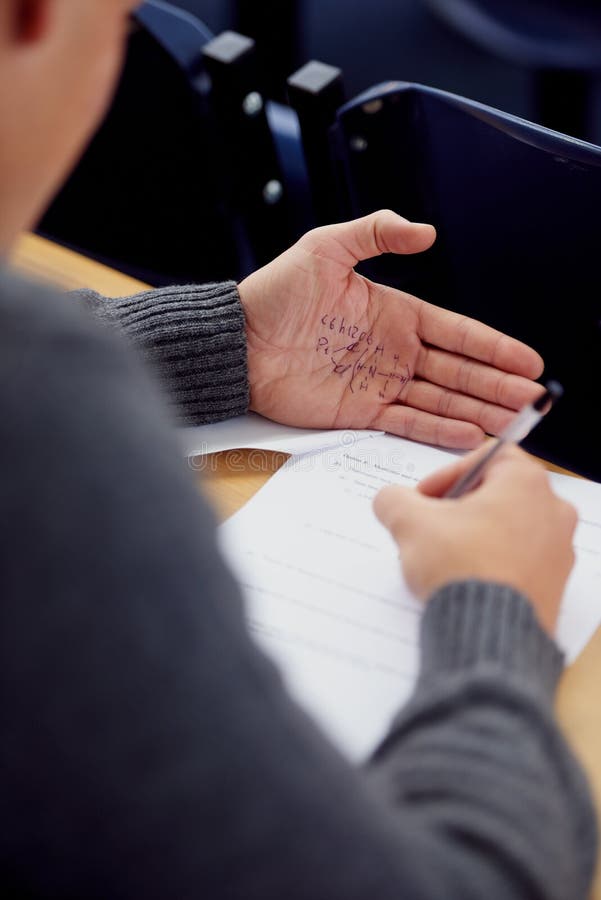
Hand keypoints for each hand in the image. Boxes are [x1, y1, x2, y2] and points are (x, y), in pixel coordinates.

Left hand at [238, 210, 543, 448]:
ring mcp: (380, 383)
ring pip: (440, 400)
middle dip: (496, 384)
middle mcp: (394, 351)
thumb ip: (375, 234)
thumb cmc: (276, 293)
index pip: (456, 332)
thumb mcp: (325, 248)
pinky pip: (407, 422)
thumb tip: (425, 232)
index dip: (492, 347)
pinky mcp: (359, 412)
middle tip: (532, 400)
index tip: (526, 360)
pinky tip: (468, 435)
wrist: (238, 343)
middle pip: (458, 371)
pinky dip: (437, 430)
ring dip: (477, 410)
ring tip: (512, 422)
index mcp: (395, 313)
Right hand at [373, 446, 576, 633]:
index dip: (449, 474)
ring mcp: (558, 550)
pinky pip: (518, 561)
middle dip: (458, 508)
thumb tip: (389, 500)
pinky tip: (463, 579)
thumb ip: (394, 500)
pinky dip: (490, 562)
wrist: (488, 635)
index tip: (425, 497)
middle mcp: (552, 511)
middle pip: (498, 494)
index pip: (487, 457)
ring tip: (443, 556)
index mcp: (527, 483)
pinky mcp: (553, 584)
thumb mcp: (410, 523)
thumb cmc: (462, 569)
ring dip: (473, 535)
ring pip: (507, 528)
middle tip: (430, 526)